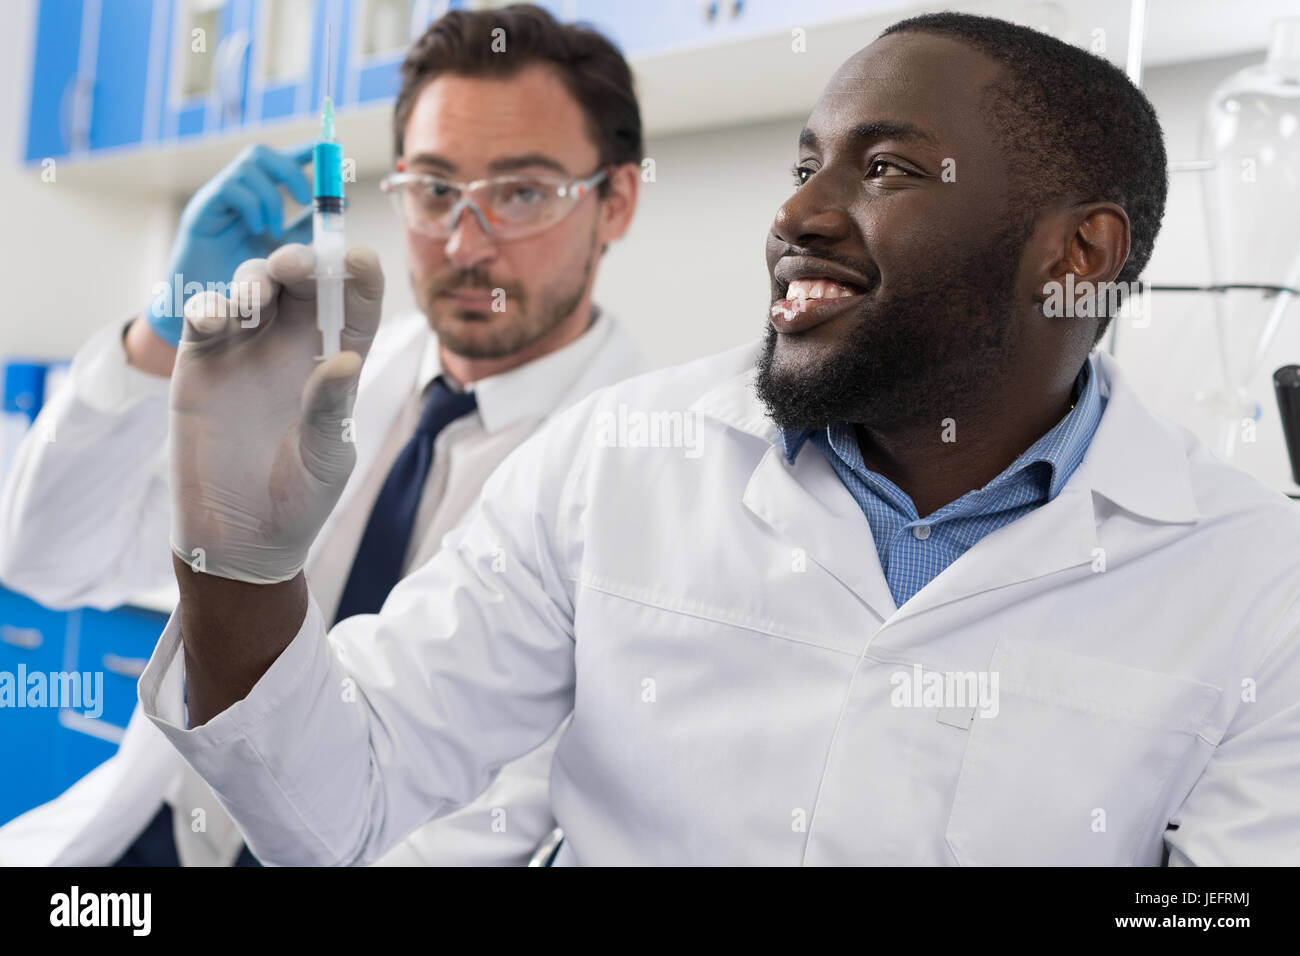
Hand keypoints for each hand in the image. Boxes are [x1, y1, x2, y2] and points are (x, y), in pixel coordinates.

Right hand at [147, 143, 313, 346]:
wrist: (206, 323)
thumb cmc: (248, 292)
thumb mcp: (288, 259)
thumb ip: (309, 233)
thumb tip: (342, 205)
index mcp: (257, 203)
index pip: (283, 164)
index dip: (307, 152)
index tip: (333, 147)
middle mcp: (237, 196)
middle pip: (263, 154)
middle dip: (292, 169)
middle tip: (307, 200)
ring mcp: (217, 202)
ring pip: (250, 165)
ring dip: (273, 194)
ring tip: (277, 228)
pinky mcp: (201, 213)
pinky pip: (232, 188)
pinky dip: (253, 204)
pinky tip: (258, 230)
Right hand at [169, 244, 383, 583]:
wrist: (242, 538)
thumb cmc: (300, 499)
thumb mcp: (326, 459)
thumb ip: (330, 410)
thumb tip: (345, 359)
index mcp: (336, 362)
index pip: (354, 308)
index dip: (359, 279)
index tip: (360, 260)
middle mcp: (293, 347)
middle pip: (301, 284)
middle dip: (300, 262)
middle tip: (296, 265)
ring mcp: (245, 350)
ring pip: (252, 288)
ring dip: (255, 279)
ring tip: (256, 299)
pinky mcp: (200, 364)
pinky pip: (203, 318)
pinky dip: (208, 308)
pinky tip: (217, 319)